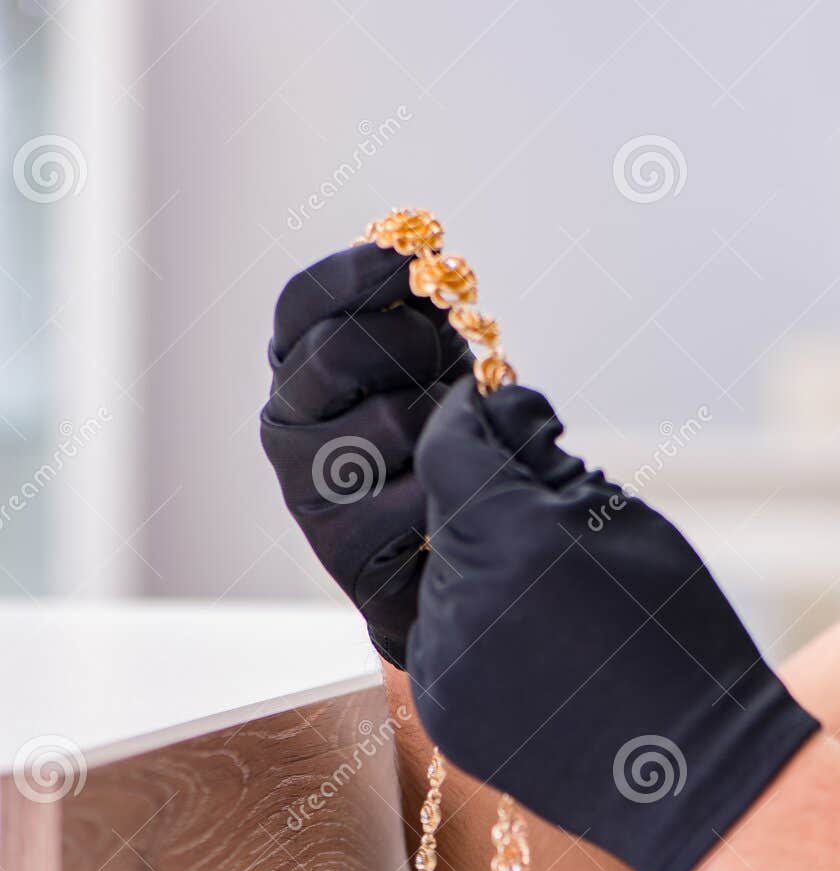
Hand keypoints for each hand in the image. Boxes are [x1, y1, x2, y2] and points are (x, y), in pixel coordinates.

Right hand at [260, 242, 471, 667]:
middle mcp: (286, 421)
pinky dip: (450, 488)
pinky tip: (451, 498)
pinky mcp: (338, 547)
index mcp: (299, 366)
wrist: (456, 553)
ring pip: (387, 420)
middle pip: (340, 348)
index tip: (410, 255)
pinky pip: (413, 492)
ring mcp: (305, 486)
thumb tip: (422, 249)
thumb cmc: (443, 443)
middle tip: (450, 364)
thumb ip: (418, 311)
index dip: (354, 273)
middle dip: (412, 347)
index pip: (303, 303)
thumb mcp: (434, 364)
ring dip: (442, 425)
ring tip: (454, 444)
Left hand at [406, 380, 818, 870]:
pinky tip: (540, 646)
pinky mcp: (438, 709)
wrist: (692, 767)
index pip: (451, 444)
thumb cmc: (681, 634)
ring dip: (480, 567)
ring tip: (555, 600)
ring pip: (440, 578)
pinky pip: (442, 641)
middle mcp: (456, 599)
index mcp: (509, 538)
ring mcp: (439, 662)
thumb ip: (550, 468)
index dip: (471, 416)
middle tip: (545, 516)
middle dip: (485, 502)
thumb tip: (495, 419)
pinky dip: (478, 628)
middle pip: (443, 513)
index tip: (487, 408)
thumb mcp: (630, 525)